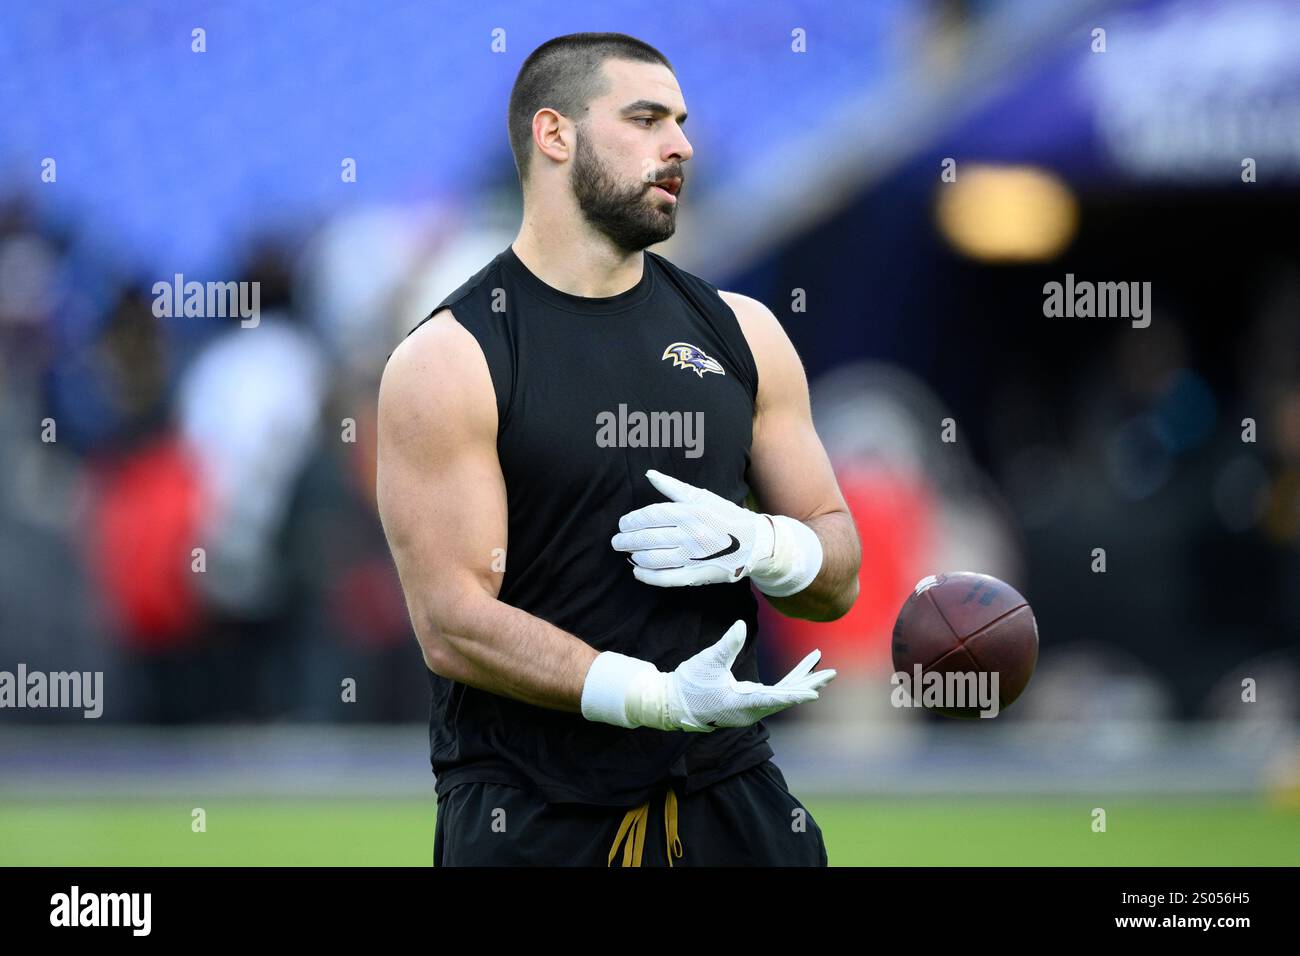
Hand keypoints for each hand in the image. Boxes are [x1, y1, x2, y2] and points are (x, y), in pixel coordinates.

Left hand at [611, 469, 774, 586]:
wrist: (754, 543)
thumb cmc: (725, 517)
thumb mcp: (702, 497)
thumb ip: (673, 487)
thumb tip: (649, 474)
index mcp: (690, 513)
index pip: (651, 516)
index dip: (632, 521)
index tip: (623, 524)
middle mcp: (690, 534)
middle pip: (648, 538)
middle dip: (627, 540)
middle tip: (617, 541)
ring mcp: (692, 557)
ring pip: (653, 558)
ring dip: (635, 556)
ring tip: (629, 553)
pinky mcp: (696, 575)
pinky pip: (665, 578)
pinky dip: (647, 576)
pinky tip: (637, 571)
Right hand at [659, 621, 837, 731]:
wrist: (673, 704)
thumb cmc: (689, 684)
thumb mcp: (706, 662)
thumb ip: (726, 645)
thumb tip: (740, 626)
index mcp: (741, 703)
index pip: (773, 699)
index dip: (794, 695)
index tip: (814, 693)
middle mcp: (750, 710)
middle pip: (785, 697)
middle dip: (808, 684)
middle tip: (831, 674)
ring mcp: (750, 708)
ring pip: (783, 695)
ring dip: (802, 682)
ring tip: (824, 671)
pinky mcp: (748, 702)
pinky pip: (775, 693)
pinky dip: (789, 683)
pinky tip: (802, 672)